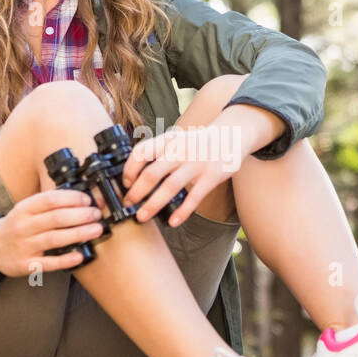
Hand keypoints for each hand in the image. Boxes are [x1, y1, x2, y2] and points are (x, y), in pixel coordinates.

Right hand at [0, 188, 105, 276]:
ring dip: (78, 233)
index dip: (71, 198)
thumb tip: (80, 199)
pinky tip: (80, 255)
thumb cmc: (16, 226)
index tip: (87, 200)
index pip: (50, 200)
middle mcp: (23, 226)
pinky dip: (65, 260)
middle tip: (96, 214)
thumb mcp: (25, 210)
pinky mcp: (26, 264)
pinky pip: (48, 263)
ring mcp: (24, 246)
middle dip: (80, 215)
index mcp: (24, 209)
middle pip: (56, 218)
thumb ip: (47, 205)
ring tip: (96, 230)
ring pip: (54, 238)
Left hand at [120, 124, 238, 227]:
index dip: (129, 169)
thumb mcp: (176, 138)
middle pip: (152, 173)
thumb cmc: (197, 142)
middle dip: (136, 192)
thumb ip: (159, 152)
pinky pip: (194, 197)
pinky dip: (182, 211)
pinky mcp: (211, 176)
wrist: (232, 134)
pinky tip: (173, 222)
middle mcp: (180, 150)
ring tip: (142, 217)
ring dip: (153, 204)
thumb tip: (135, 174)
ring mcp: (196, 163)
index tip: (125, 183)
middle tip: (128, 205)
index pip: (141, 152)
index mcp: (168, 140)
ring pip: (170, 187)